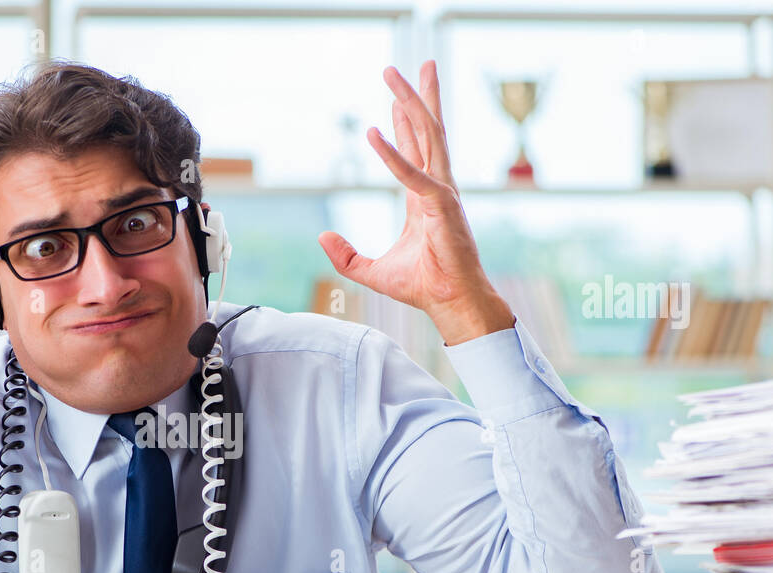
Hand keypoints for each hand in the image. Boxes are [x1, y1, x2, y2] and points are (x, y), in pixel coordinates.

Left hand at [317, 61, 513, 345]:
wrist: (450, 304)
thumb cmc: (424, 287)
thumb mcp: (371, 271)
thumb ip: (346, 256)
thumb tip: (322, 237)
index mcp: (423, 199)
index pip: (414, 151)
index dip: (404, 123)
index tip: (395, 99)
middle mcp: (435, 188)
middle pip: (426, 132)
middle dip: (414, 97)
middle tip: (400, 67)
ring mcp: (442, 193)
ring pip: (427, 137)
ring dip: (411, 104)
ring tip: (395, 75)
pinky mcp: (442, 206)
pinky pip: (413, 174)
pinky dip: (394, 154)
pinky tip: (376, 133)